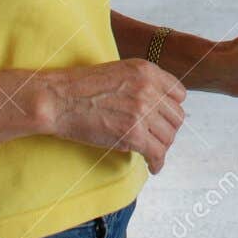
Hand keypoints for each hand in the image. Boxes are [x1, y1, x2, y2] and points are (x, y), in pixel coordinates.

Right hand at [41, 59, 185, 174]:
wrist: (57, 99)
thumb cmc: (81, 88)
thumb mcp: (119, 72)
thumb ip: (142, 84)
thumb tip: (158, 106)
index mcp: (147, 71)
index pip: (179, 94)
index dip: (171, 109)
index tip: (163, 120)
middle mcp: (149, 89)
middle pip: (177, 117)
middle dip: (168, 130)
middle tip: (157, 139)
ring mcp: (142, 111)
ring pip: (169, 136)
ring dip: (162, 147)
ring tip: (152, 152)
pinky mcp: (132, 134)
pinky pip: (157, 153)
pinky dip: (157, 162)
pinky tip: (152, 166)